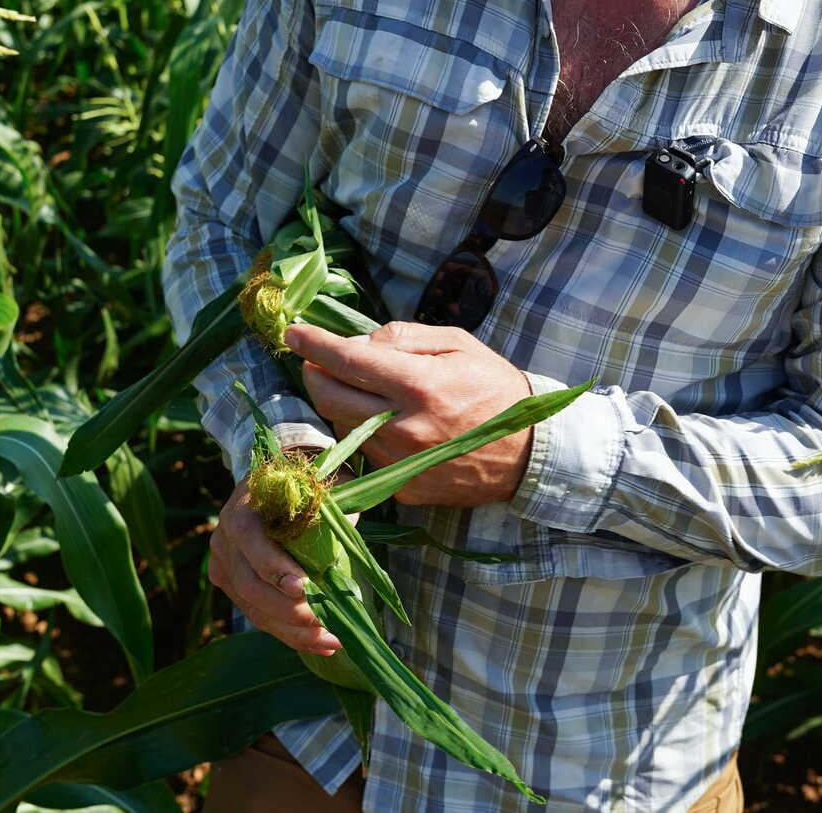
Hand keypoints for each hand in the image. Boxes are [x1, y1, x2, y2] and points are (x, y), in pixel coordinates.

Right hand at [207, 474, 342, 656]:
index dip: (273, 566)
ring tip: (332, 641)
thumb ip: (328, 509)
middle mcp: (224, 540)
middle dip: (290, 610)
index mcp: (241, 507)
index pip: (249, 539)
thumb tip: (346, 540)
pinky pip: (260, 617)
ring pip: (255, 610)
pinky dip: (292, 635)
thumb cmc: (303, 487)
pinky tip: (322, 644)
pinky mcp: (233, 589)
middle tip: (327, 620)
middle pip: (250, 585)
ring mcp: (224, 567)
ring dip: (295, 631)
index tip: (304, 587)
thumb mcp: (316, 488)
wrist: (276, 489)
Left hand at [284, 320, 533, 507]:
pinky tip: (386, 424)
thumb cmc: (493, 388)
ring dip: (341, 405)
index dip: (313, 344)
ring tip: (365, 392)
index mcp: (419, 386)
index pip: (348, 361)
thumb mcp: (457, 345)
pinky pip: (366, 456)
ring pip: (344, 428)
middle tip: (319, 361)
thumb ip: (403, 339)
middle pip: (330, 399)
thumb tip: (357, 344)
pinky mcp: (403, 489)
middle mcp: (404, 428)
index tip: (292, 331)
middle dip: (315, 375)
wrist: (528, 452)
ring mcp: (402, 463)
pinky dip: (365, 435)